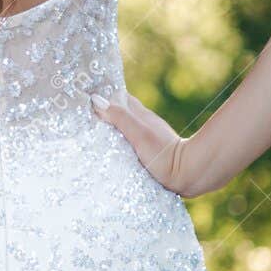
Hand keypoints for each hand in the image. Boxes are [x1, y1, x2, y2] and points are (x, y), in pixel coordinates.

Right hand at [91, 92, 212, 196]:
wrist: (188, 176)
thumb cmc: (163, 154)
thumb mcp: (139, 134)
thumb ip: (119, 117)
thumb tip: (95, 99)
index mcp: (140, 115)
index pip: (119, 97)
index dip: (104, 94)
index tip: (85, 94)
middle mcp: (144, 123)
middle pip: (121, 110)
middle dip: (104, 110)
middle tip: (82, 112)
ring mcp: (147, 138)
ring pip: (124, 127)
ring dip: (110, 126)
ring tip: (89, 130)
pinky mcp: (148, 153)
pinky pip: (128, 142)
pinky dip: (117, 141)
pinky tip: (109, 149)